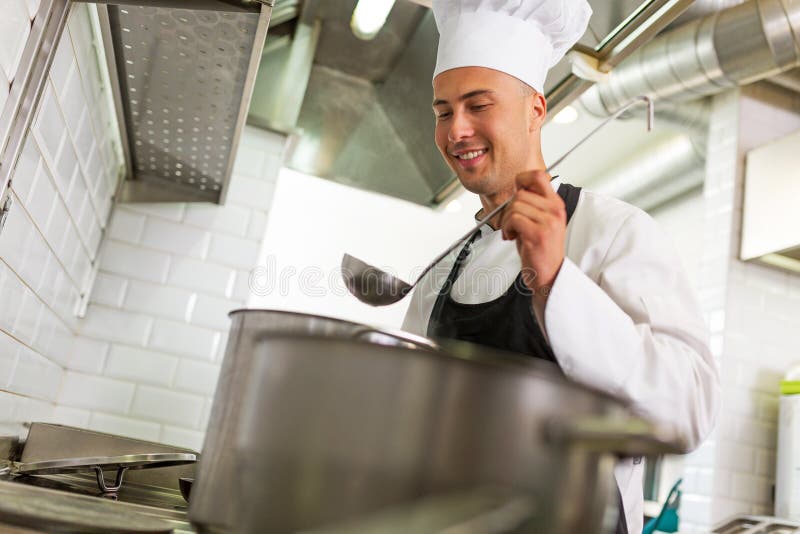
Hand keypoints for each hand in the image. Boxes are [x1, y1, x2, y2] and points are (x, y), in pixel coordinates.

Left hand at [500, 170, 565, 295]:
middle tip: (512, 224)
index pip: (539, 176)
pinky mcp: (538, 234)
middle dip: (509, 209)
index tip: (517, 193)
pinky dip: (506, 228)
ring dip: (507, 221)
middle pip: (520, 193)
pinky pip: (513, 219)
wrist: (549, 275)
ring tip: (513, 232)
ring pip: (515, 206)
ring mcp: (548, 222)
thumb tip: (517, 188)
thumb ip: (532, 204)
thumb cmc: (540, 250)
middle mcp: (555, 210)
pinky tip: (511, 237)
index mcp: (556, 205)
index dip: (522, 180)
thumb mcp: (540, 221)